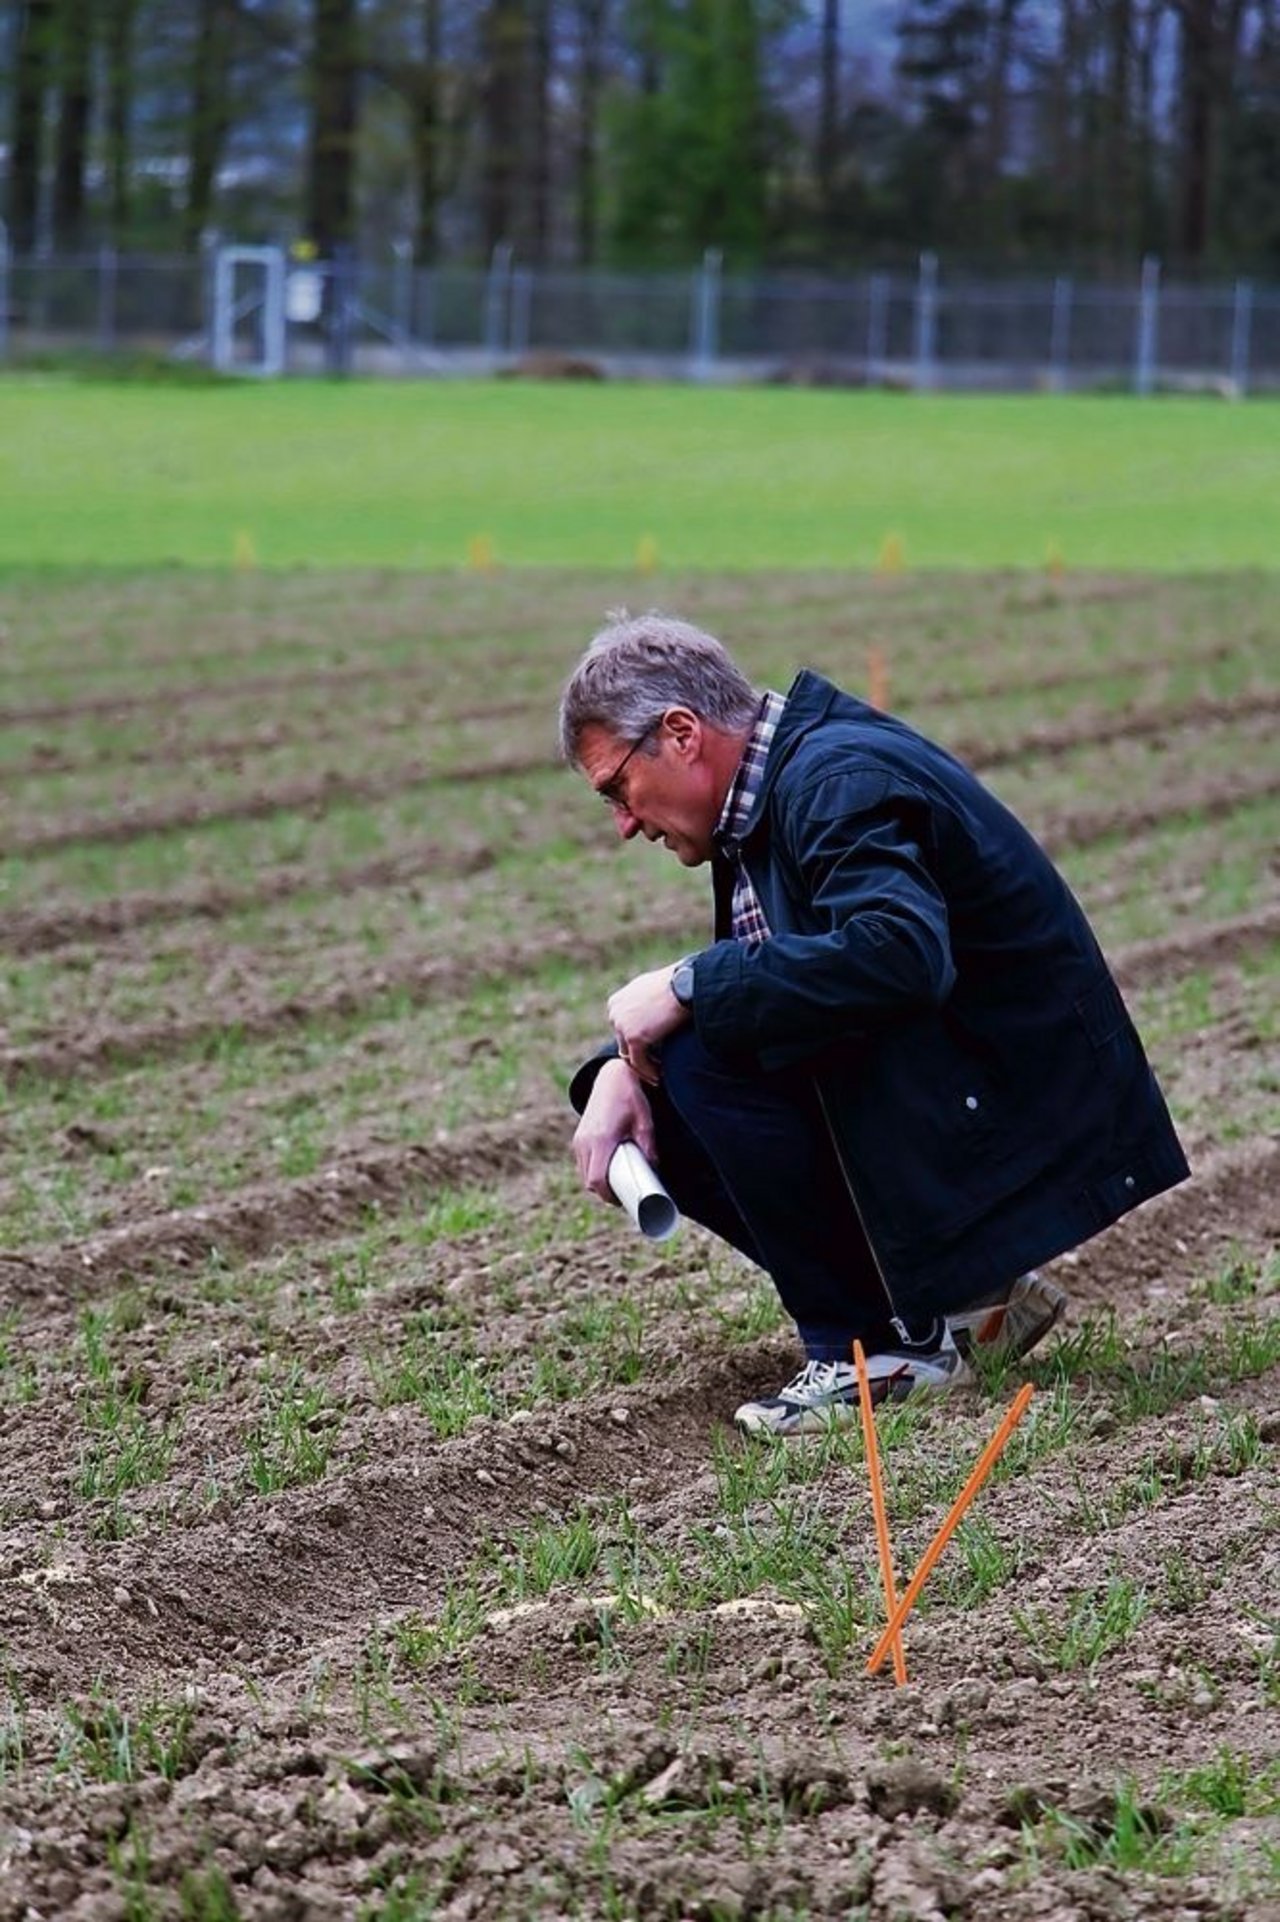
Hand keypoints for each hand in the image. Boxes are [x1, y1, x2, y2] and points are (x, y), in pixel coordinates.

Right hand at [573, 1058, 655, 1201]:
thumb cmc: (630, 1098)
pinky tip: (607, 1170)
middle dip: (605, 1192)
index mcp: (601, 1140)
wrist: (611, 1077)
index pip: (597, 1180)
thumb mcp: (645, 1123)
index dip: (608, 1196)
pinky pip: (583, 1162)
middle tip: (624, 1196)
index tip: (622, 1202)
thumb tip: (654, 1171)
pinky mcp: (579, 1137)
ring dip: (598, 1182)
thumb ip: (648, 1148)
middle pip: (589, 1181)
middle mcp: (585, 1142)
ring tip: (618, 1184)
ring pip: (584, 1173)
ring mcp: (579, 1140)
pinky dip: (593, 1170)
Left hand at [606, 963, 689, 1085]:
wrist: (686, 984)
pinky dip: (649, 1071)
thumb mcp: (652, 989)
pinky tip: (662, 1076)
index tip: (652, 1052)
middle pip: (623, 1043)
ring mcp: (622, 1025)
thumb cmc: (678, 982)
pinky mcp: (633, 1037)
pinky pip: (638, 1062)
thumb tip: (652, 1015)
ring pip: (629, 1056)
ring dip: (644, 1067)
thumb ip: (644, 1003)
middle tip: (655, 1068)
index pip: (622, 1029)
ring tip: (659, 1075)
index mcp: (617, 1002)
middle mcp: (614, 1012)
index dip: (636, 1043)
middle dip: (639, 1056)